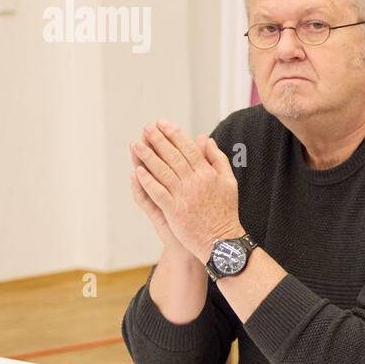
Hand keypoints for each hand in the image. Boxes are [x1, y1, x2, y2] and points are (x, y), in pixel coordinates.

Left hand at [131, 119, 243, 263]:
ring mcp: (184, 196)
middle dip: (158, 140)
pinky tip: (137, 171)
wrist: (222, 240)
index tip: (163, 123)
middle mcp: (195, 182)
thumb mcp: (229, 181)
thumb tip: (207, 139)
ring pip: (162, 171)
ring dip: (147, 157)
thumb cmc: (226, 212)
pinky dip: (147, 181)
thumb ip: (217, 159)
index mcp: (208, 173)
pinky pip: (158, 193)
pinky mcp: (174, 211)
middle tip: (146, 128)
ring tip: (135, 144)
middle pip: (173, 156)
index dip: (174, 134)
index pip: (188, 148)